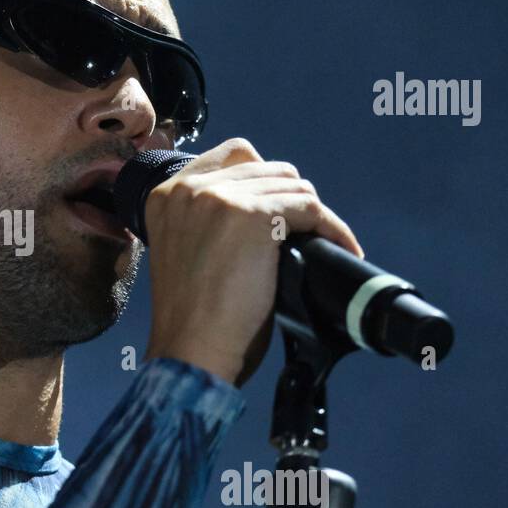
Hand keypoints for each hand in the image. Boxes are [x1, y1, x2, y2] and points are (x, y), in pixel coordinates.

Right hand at [142, 137, 362, 386]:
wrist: (191, 351)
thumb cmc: (192, 317)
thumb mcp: (186, 250)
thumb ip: (210, 220)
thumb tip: (269, 208)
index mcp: (167, 195)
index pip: (235, 155)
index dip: (265, 181)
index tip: (280, 211)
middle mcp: (190, 188)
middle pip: (269, 168)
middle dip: (292, 201)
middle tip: (305, 235)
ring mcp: (221, 199)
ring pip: (293, 187)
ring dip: (313, 216)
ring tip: (324, 244)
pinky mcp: (255, 217)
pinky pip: (312, 210)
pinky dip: (333, 229)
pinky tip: (339, 249)